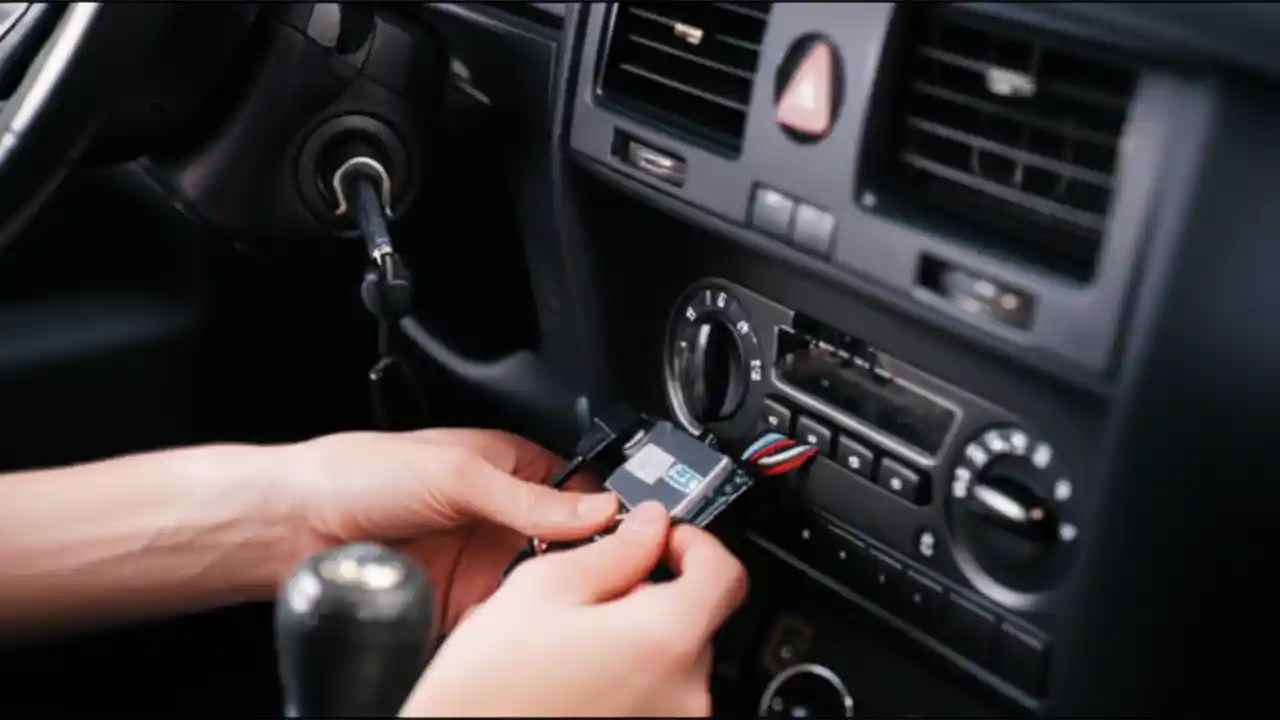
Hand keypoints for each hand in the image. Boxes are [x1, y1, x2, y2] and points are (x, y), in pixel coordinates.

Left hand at [282, 428, 618, 632]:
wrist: (292, 526)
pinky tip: (525, 622)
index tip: (630, 534)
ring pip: (541, 585)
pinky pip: (504, 620)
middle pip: (566, 542)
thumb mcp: (458, 475)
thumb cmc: (359, 474)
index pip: (578, 489)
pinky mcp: (460, 604)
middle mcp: (500, 515)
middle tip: (606, 572)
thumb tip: (597, 510)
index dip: (605, 511)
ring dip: (554, 594)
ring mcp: (481, 562)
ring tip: (567, 598)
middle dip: (586, 559)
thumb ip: (531, 499)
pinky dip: (518, 625)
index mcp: (508, 466)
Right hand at [399, 501, 748, 717]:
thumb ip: (613, 549)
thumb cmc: (487, 691)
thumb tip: (649, 525)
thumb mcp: (542, 588)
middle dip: (650, 593)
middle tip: (589, 592)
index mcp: (666, 637)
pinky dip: (627, 678)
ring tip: (568, 643)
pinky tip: (574, 677)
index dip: (693, 542)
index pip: (725, 571)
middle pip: (693, 616)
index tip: (662, 538)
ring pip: (670, 658)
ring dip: (634, 638)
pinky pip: (655, 697)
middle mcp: (685, 691)